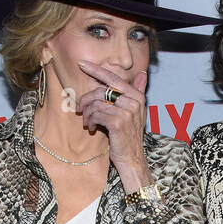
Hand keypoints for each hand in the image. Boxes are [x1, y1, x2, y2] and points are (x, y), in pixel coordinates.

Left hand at [75, 60, 149, 189]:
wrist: (131, 159)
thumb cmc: (129, 136)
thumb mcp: (136, 112)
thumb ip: (137, 92)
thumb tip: (143, 74)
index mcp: (137, 96)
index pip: (112, 78)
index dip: (95, 70)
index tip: (81, 64)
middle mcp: (133, 101)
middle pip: (101, 90)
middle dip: (86, 99)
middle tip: (80, 108)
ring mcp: (126, 112)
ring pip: (96, 103)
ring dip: (87, 113)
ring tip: (87, 121)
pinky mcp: (117, 122)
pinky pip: (95, 114)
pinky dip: (89, 121)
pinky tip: (90, 128)